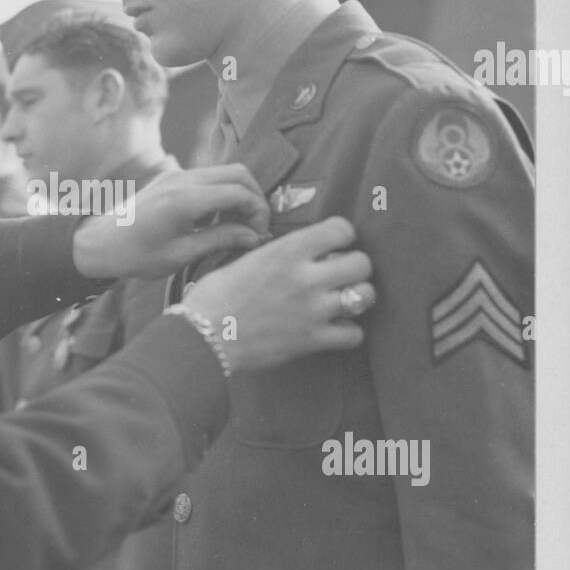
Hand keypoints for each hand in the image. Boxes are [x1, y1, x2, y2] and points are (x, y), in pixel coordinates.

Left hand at [72, 166, 269, 280]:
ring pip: (225, 172)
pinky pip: (209, 177)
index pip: (239, 192)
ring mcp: (176, 174)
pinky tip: (216, 221)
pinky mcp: (172, 177)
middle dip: (255, 197)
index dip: (259, 212)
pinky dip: (223, 193)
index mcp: (184, 199)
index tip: (260, 234)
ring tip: (237, 227)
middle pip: (238, 173)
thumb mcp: (181, 255)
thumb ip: (221, 241)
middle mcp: (182, 179)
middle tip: (255, 227)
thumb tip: (255, 237)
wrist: (98, 243)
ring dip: (239, 195)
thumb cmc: (136, 256)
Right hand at [183, 217, 374, 370]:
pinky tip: (335, 328)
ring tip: (343, 300)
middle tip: (341, 274)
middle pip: (362, 262)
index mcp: (287, 251)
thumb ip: (279, 254)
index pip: (342, 229)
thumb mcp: (245, 259)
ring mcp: (313, 310)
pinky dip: (349, 332)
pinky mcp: (313, 340)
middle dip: (355, 266)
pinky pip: (354, 334)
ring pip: (365, 296)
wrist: (204, 337)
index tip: (333, 245)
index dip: (341, 236)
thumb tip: (299, 252)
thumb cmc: (214, 296)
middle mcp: (306, 277)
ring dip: (358, 297)